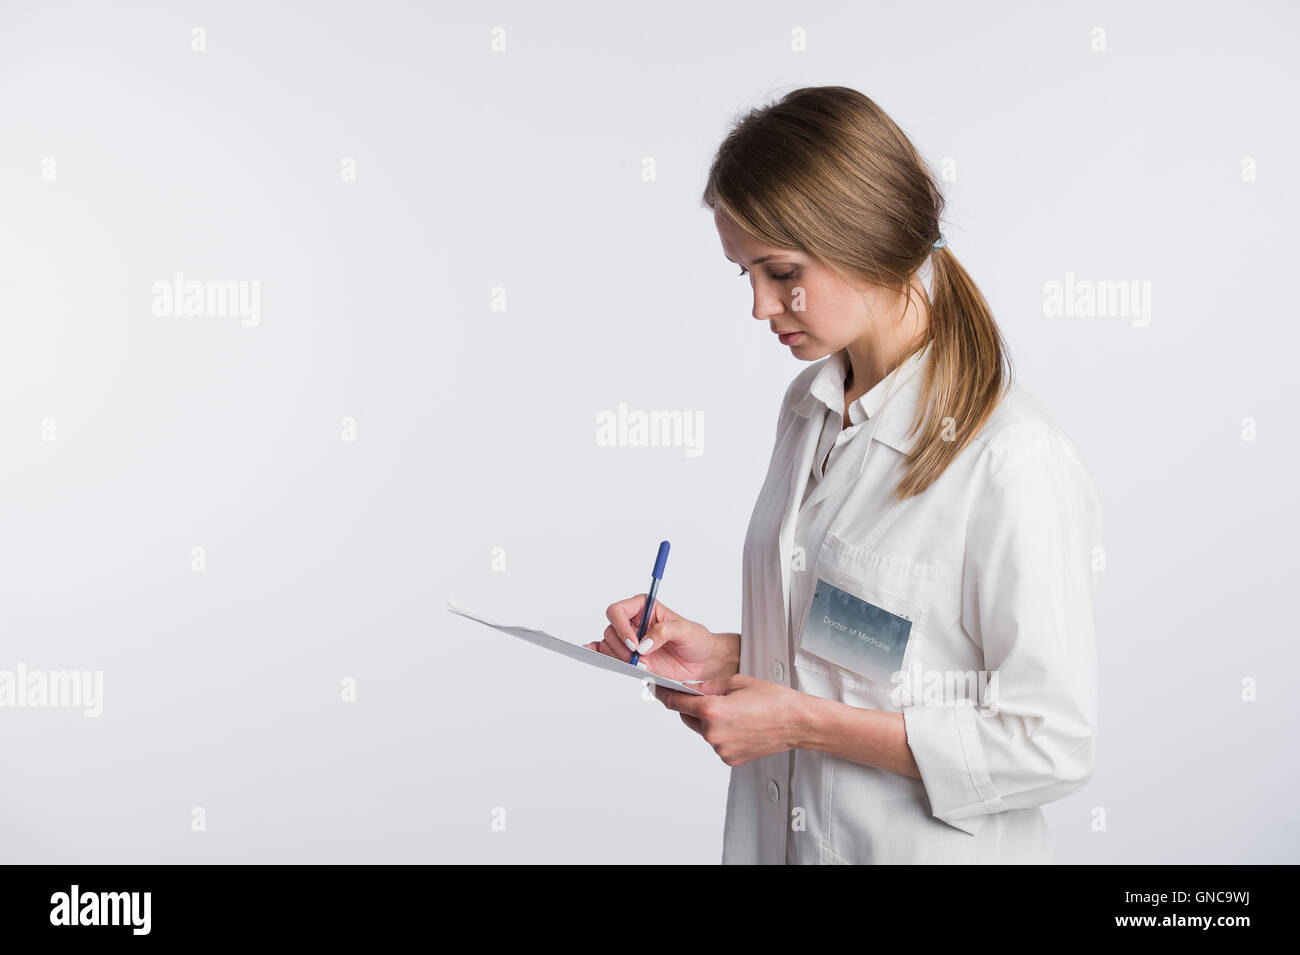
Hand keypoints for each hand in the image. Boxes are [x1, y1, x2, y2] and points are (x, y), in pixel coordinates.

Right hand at [583, 595, 724, 683]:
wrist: (702, 662)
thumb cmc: (696, 640)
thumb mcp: (686, 630)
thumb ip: (664, 631)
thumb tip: (644, 643)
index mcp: (644, 607)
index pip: (619, 610)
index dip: (622, 627)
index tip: (634, 643)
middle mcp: (634, 623)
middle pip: (610, 629)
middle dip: (621, 646)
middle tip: (637, 658)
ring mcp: (630, 641)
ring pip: (608, 644)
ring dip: (619, 656)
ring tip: (640, 664)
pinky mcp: (630, 658)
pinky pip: (606, 653)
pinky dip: (598, 654)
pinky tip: (594, 656)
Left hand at [652, 674, 806, 766]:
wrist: (797, 723)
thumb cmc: (774, 700)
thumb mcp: (737, 682)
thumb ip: (709, 686)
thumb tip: (691, 688)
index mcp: (712, 710)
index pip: (677, 702)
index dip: (665, 694)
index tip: (657, 689)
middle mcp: (713, 733)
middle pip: (687, 717)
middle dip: (692, 706)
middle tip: (708, 696)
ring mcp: (721, 749)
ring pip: (703, 731)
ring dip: (709, 720)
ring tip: (735, 711)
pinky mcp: (729, 759)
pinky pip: (717, 742)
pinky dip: (722, 733)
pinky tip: (740, 724)